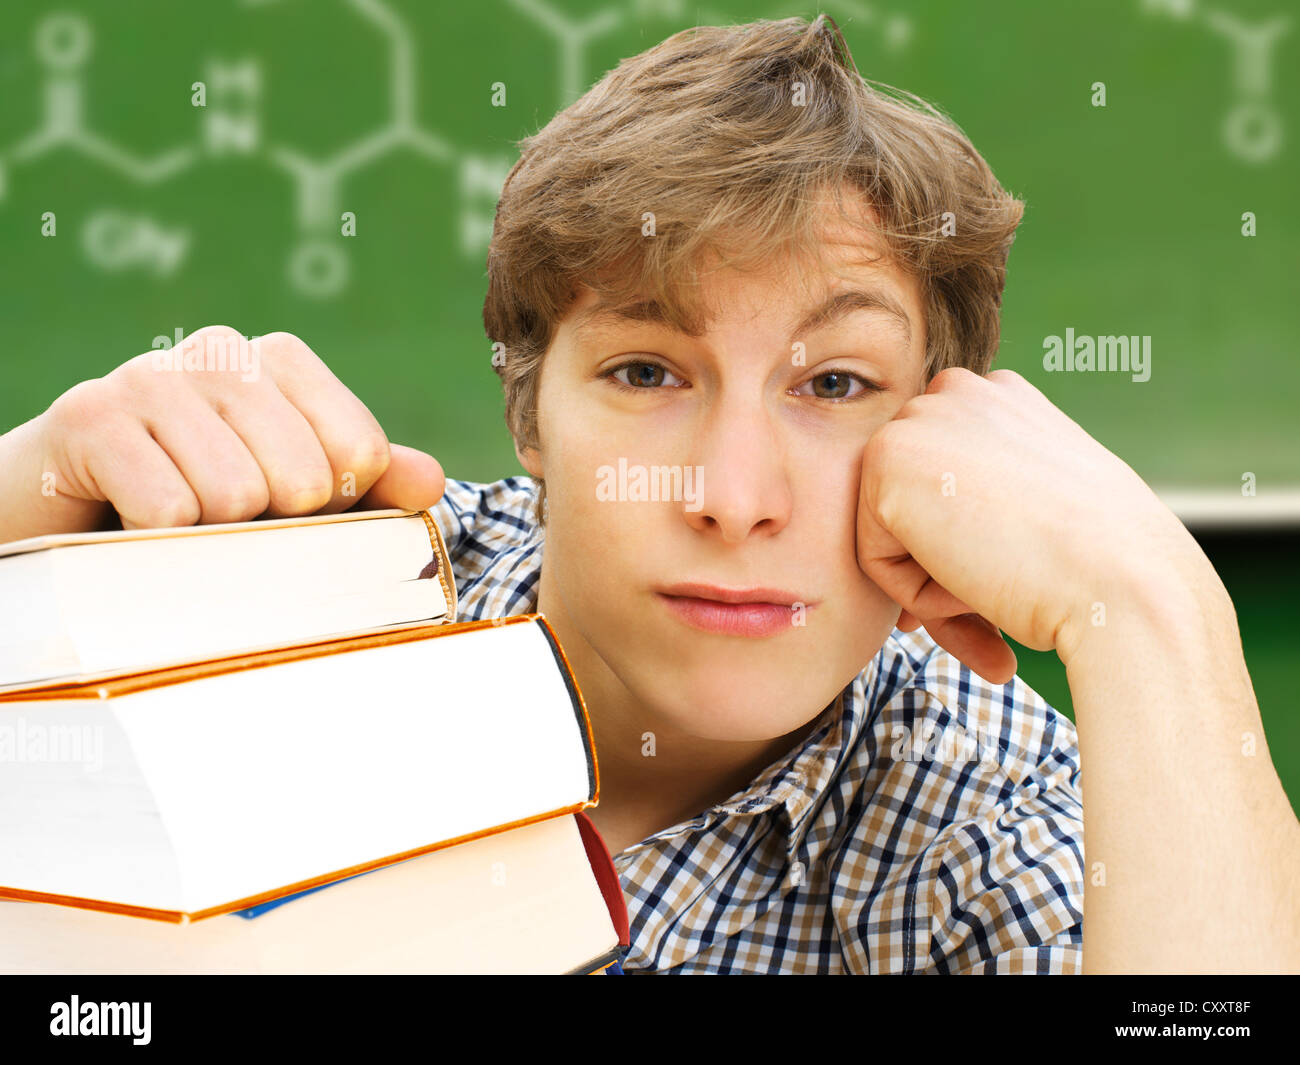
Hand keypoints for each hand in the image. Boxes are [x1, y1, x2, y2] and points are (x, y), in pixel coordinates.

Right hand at [29, 326, 444, 531]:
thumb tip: (432, 481)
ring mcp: (152, 375)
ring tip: (177, 516)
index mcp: (281, 359)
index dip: (332, 503)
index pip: (362, 452)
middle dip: (271, 522)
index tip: (282, 502)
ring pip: (238, 497)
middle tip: (222, 515)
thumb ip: (369, 484)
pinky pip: (170, 510)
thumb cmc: (200, 499)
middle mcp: (220, 350)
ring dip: (212, 534)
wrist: (67, 510)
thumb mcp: (296, 494)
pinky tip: (131, 518)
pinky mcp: (90, 416)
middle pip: (305, 479)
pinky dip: (159, 540)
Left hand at [855, 368, 1199, 681]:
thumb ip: (988, 500)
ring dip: (934, 582)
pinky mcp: (886, 465)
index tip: (1002, 581)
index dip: (962, 545)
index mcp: (1001, 396)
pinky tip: (975, 587)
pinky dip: (917, 596)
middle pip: (908, 506)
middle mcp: (956, 391)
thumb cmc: (1101, 568)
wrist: (1124, 589)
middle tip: (992, 607)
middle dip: (940, 567)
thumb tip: (932, 532)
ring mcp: (919, 420)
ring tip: (997, 591)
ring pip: (889, 534)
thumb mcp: (1044, 508)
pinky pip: (875, 561)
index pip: (941, 485)